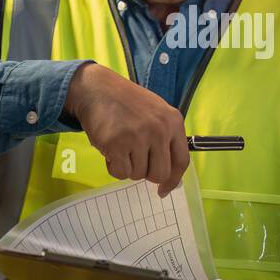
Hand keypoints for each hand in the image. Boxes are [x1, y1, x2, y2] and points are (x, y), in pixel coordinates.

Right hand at [63, 63, 188, 197]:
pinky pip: (120, 173)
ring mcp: (138, 137)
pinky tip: (110, 150)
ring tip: (121, 147)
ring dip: (127, 167)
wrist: (98, 89)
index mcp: (173, 122)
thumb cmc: (127, 104)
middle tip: (135, 162)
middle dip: (146, 174)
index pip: (182, 161)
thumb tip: (169, 178)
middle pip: (160, 174)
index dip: (173, 181)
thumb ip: (166, 140)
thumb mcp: (156, 114)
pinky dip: (113, 167)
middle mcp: (159, 130)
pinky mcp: (116, 144)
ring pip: (138, 175)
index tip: (164, 190)